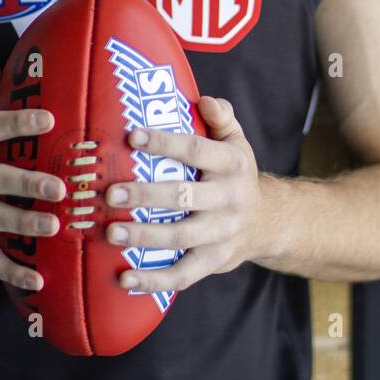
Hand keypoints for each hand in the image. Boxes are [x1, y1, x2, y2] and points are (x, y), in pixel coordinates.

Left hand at [102, 95, 268, 294]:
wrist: (268, 222)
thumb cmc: (236, 175)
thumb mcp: (236, 142)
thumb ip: (221, 117)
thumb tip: (204, 99)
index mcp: (232, 164)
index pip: (195, 150)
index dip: (164, 143)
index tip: (131, 136)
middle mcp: (229, 199)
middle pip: (184, 196)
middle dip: (145, 195)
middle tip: (110, 193)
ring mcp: (222, 233)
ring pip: (180, 237)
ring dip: (144, 236)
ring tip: (110, 232)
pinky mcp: (214, 262)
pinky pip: (183, 275)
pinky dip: (154, 281)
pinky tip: (125, 279)